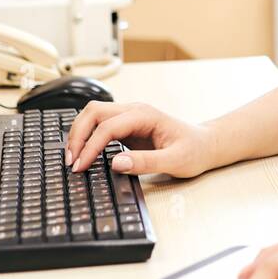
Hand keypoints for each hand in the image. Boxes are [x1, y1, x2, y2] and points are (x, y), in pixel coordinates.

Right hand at [65, 100, 215, 178]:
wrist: (206, 145)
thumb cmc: (195, 151)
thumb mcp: (175, 161)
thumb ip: (146, 162)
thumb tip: (116, 163)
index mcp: (145, 115)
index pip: (107, 126)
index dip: (90, 146)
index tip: (80, 166)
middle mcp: (134, 111)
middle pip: (94, 112)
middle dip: (78, 135)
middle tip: (71, 161)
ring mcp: (129, 117)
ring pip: (94, 115)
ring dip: (79, 133)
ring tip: (73, 157)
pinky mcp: (127, 127)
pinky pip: (100, 125)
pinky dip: (87, 136)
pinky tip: (83, 152)